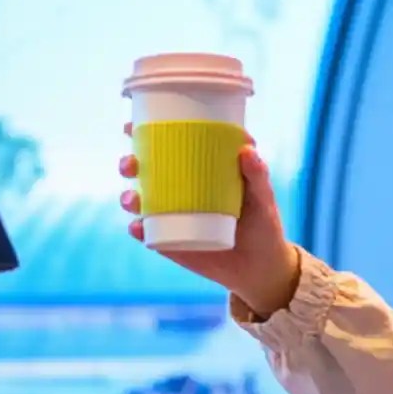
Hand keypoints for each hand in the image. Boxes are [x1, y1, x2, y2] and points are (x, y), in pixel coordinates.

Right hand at [119, 123, 299, 316]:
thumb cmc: (264, 225)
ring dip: (128, 196)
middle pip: (145, 172)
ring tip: (132, 199)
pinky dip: (138, 229)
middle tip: (131, 164)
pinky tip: (137, 227)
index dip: (144, 134)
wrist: (260, 269)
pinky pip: (147, 234)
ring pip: (140, 201)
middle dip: (129, 163)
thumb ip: (257, 176)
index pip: (167, 147)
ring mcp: (173, 217)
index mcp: (198, 171)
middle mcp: (180, 191)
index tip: (129, 124)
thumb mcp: (263, 199)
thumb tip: (247, 149)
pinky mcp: (171, 243)